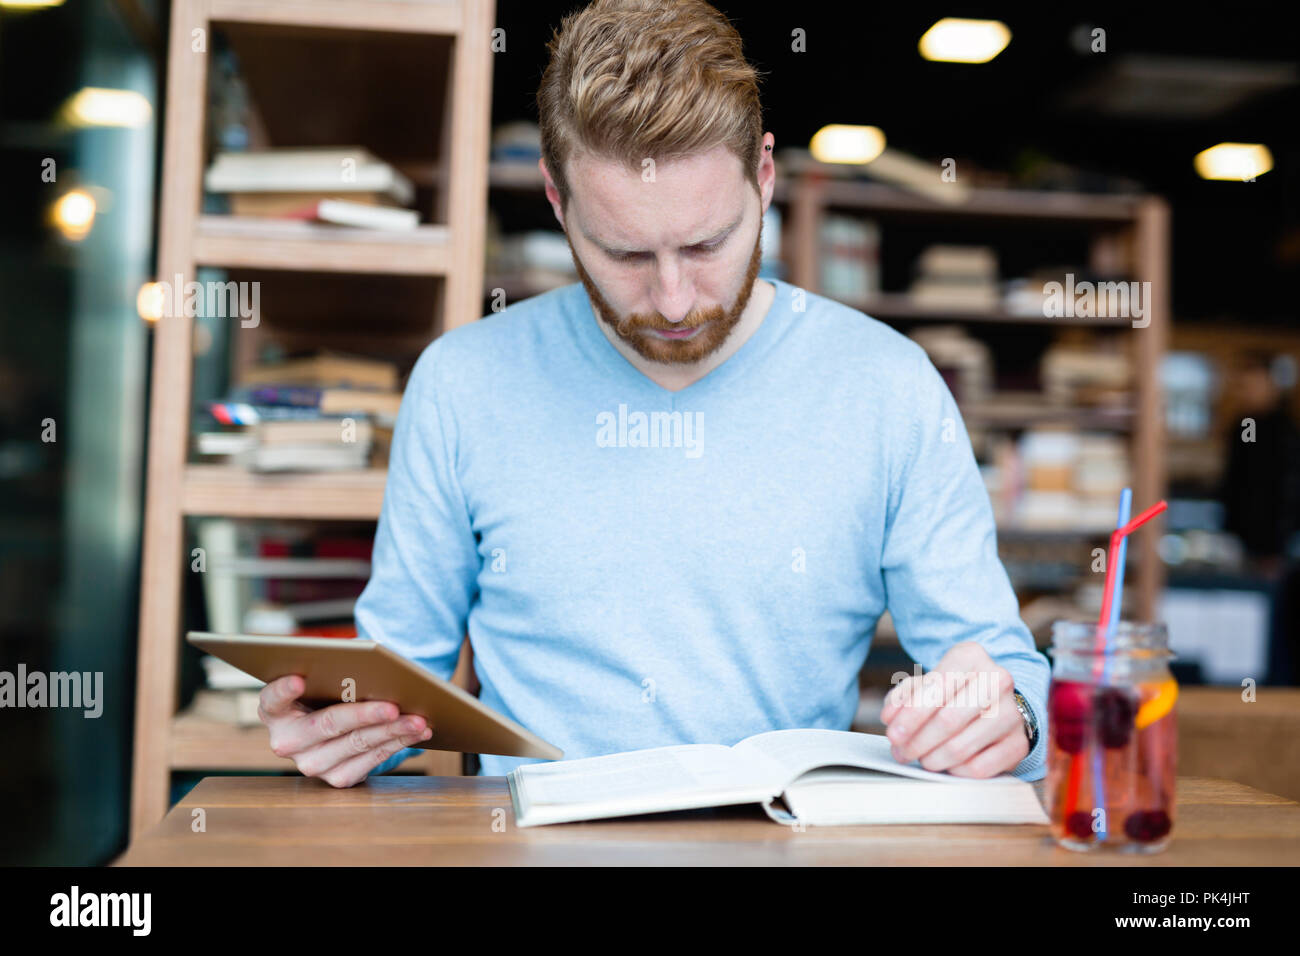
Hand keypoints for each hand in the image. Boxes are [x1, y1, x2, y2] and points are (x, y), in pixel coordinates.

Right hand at [257, 675, 432, 787]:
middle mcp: (287, 742)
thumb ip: (331, 674)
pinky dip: (399, 744)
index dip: (283, 690)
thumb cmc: (329, 692)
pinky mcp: (336, 778)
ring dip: (393, 731)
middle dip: (365, 715)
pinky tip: (418, 732)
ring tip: (418, 719)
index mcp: (275, 712)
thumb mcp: (322, 681)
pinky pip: (372, 760)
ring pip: (357, 744)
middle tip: (394, 706)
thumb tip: (370, 669)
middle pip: (328, 724)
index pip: (272, 699)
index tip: (299, 678)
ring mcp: (310, 765)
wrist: (337, 727)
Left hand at [878, 641, 1028, 777]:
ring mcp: (1013, 713)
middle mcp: (998, 680)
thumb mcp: (926, 683)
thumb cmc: (952, 691)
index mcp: (971, 656)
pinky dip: (955, 771)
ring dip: (931, 759)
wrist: (994, 700)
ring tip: (919, 758)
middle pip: (948, 720)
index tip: (892, 733)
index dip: (911, 714)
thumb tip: (890, 717)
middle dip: (916, 742)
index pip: (938, 687)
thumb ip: (903, 696)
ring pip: (961, 747)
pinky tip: (945, 764)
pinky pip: (979, 768)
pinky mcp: (1019, 744)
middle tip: (900, 752)